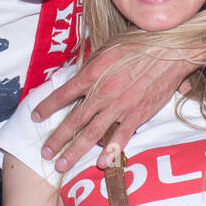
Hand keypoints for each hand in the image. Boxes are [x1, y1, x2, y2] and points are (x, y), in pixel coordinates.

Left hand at [32, 45, 194, 171]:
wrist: (170, 49)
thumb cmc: (140, 42)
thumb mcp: (109, 46)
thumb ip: (93, 64)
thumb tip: (79, 74)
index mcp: (92, 74)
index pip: (63, 94)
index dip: (47, 107)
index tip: (35, 117)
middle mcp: (102, 94)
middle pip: (74, 121)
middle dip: (57, 139)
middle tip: (44, 153)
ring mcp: (119, 107)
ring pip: (92, 135)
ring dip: (74, 152)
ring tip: (61, 164)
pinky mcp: (137, 115)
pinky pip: (120, 138)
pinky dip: (109, 153)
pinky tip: (100, 164)